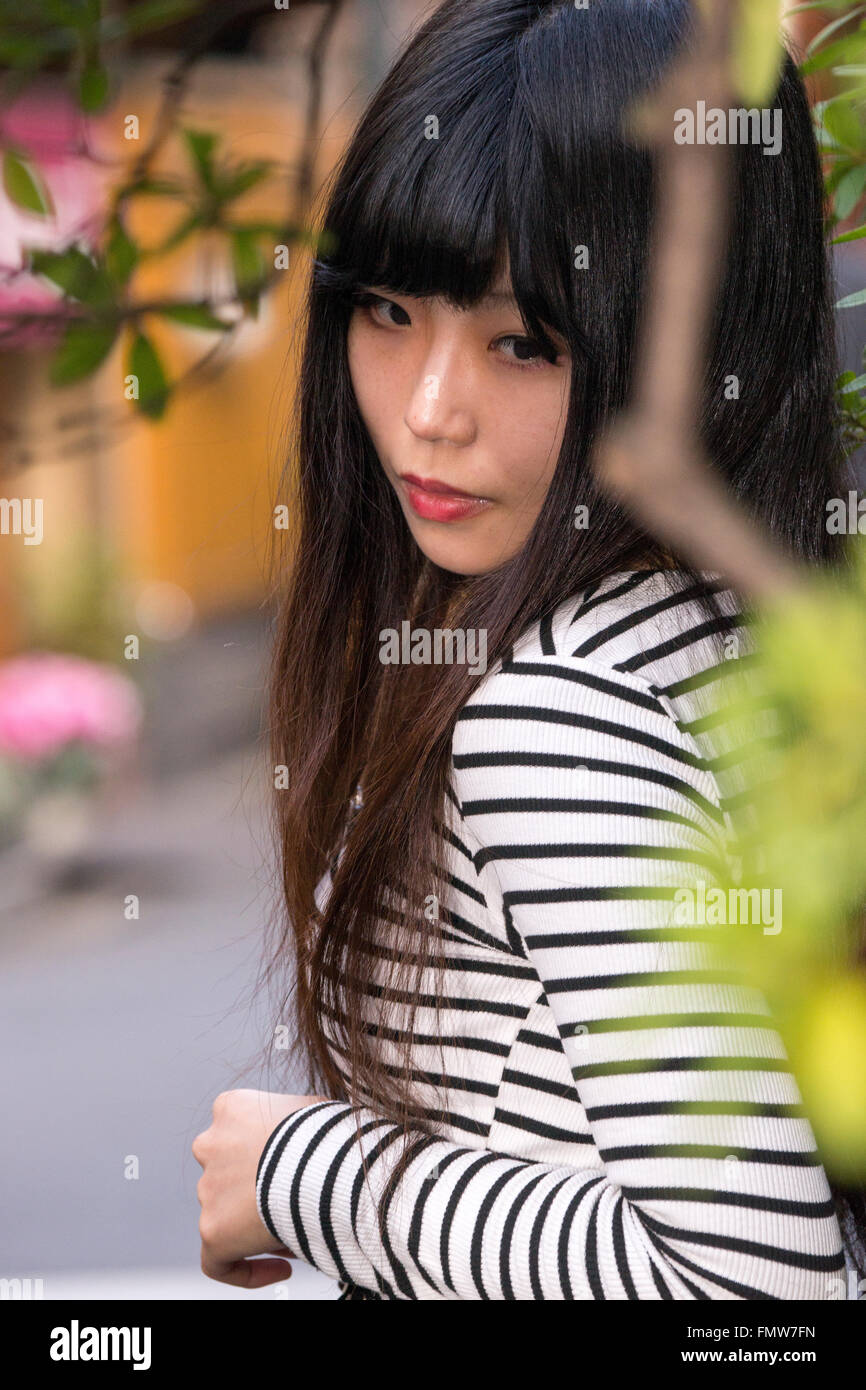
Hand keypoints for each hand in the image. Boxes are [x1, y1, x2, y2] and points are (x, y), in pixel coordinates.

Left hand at [192, 1088, 329, 1287]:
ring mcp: (208, 1189)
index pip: (239, 1134)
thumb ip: (301, 1124)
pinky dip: (246, 1271)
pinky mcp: (212, 1230)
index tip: (292, 1174)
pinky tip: (282, 1270)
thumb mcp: (315, 1111)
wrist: (322, 1164)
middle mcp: (211, 1144)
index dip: (265, 1158)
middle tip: (295, 1205)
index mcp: (231, 1108)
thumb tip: (320, 1143)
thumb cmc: (328, 1134)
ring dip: (257, 1226)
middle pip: (229, 1174)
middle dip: (257, 1192)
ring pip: (227, 1215)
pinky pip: (219, 1262)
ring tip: (301, 1233)